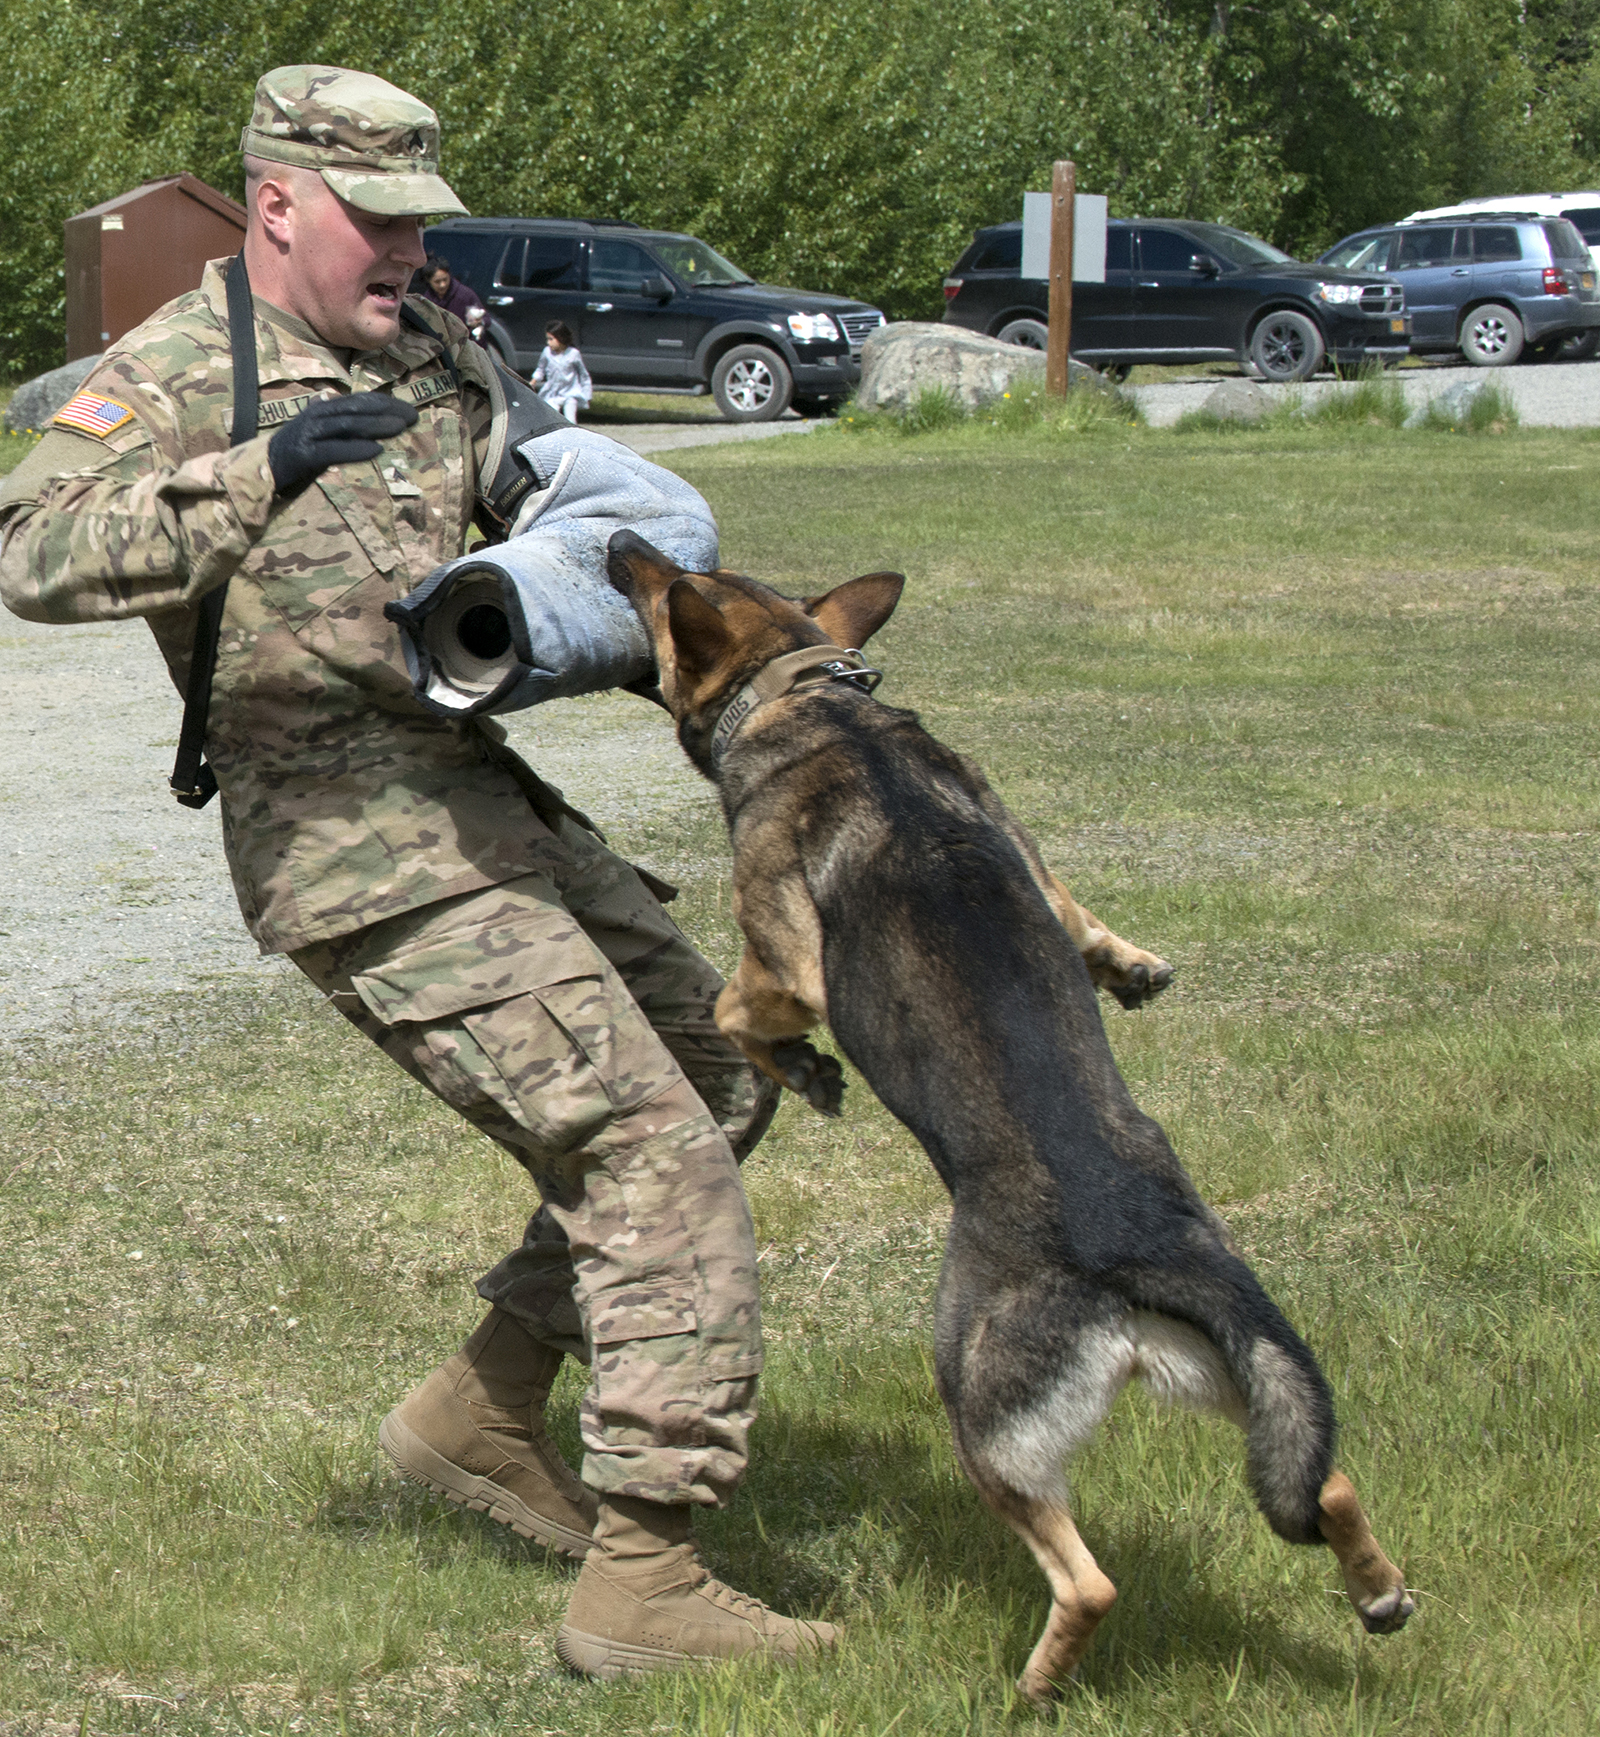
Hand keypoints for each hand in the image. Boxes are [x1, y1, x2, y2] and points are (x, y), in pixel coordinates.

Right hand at [266, 391, 418, 495]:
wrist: (262, 469)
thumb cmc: (296, 452)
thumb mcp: (318, 432)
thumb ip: (333, 419)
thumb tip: (340, 402)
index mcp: (323, 409)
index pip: (360, 401)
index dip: (386, 403)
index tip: (410, 410)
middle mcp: (317, 416)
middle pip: (357, 409)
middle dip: (387, 411)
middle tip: (413, 417)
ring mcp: (309, 434)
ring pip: (347, 425)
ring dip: (376, 425)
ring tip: (399, 428)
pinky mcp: (304, 455)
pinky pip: (334, 450)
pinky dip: (356, 449)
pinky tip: (376, 450)